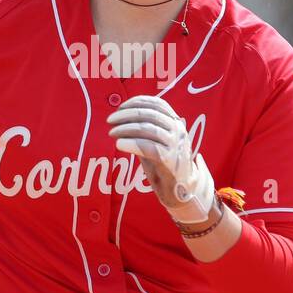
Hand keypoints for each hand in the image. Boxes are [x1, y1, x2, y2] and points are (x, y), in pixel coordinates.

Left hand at [107, 95, 215, 223]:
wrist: (181, 190)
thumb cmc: (165, 164)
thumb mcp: (156, 142)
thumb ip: (144, 130)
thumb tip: (121, 119)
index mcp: (176, 122)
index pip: (157, 103)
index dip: (137, 102)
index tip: (120, 107)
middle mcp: (178, 130)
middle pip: (150, 114)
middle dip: (127, 115)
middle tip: (110, 120)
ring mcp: (175, 145)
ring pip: (148, 129)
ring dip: (126, 128)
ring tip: (112, 133)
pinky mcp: (170, 160)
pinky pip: (149, 147)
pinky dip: (132, 144)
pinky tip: (119, 144)